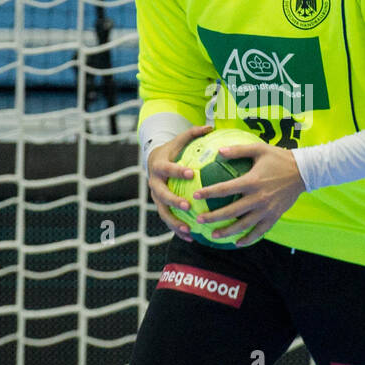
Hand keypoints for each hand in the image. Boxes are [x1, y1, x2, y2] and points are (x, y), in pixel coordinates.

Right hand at [147, 124, 215, 242]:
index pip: (167, 169)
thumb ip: (194, 133)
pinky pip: (168, 222)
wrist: (153, 163)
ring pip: (163, 213)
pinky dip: (178, 231)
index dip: (178, 171)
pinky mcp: (161, 208)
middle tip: (187, 206)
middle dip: (173, 201)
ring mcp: (156, 198)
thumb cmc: (172, 151)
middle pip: (162, 195)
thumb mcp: (179, 140)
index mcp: (159, 166)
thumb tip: (211, 126)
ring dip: (175, 223)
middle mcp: (155, 184)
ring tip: (188, 230)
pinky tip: (192, 239)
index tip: (191, 173)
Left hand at [193, 141, 306, 246]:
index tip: (195, 196)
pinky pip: (260, 231)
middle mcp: (258, 198)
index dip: (209, 193)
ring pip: (244, 225)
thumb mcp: (259, 149)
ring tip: (213, 235)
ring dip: (227, 231)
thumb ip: (238, 150)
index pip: (225, 189)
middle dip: (213, 217)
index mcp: (252, 181)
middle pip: (231, 212)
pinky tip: (238, 242)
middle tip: (199, 220)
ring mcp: (266, 209)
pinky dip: (248, 238)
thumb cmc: (279, 158)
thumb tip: (218, 152)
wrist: (304, 172)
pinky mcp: (274, 216)